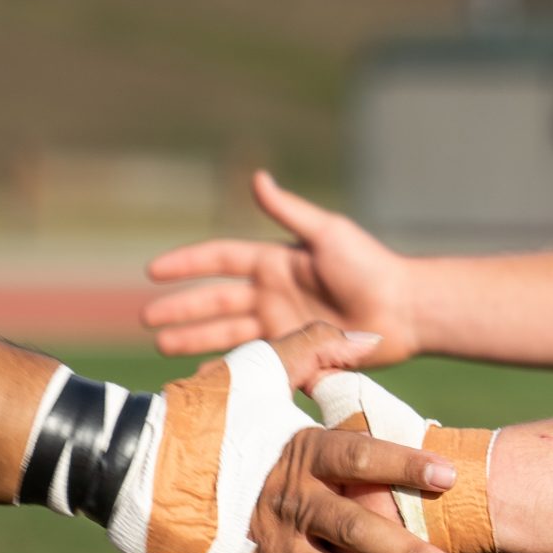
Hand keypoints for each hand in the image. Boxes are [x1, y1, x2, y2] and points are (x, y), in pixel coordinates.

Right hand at [146, 172, 420, 365]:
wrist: (406, 310)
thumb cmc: (371, 266)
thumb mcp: (327, 233)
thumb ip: (288, 211)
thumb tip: (257, 176)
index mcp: (276, 262)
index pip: (221, 260)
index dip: (187, 263)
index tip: (152, 269)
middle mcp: (273, 294)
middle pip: (216, 302)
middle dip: (181, 309)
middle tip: (147, 319)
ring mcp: (282, 326)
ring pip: (227, 334)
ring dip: (194, 339)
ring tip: (161, 346)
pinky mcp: (295, 353)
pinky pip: (254, 363)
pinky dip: (228, 370)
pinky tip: (202, 376)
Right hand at [199, 323, 459, 552]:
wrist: (124, 463)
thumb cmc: (199, 411)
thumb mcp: (257, 369)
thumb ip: (318, 348)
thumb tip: (376, 335)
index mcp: (296, 451)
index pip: (361, 456)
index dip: (405, 466)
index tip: (449, 479)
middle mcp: (284, 501)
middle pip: (355, 532)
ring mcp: (262, 545)